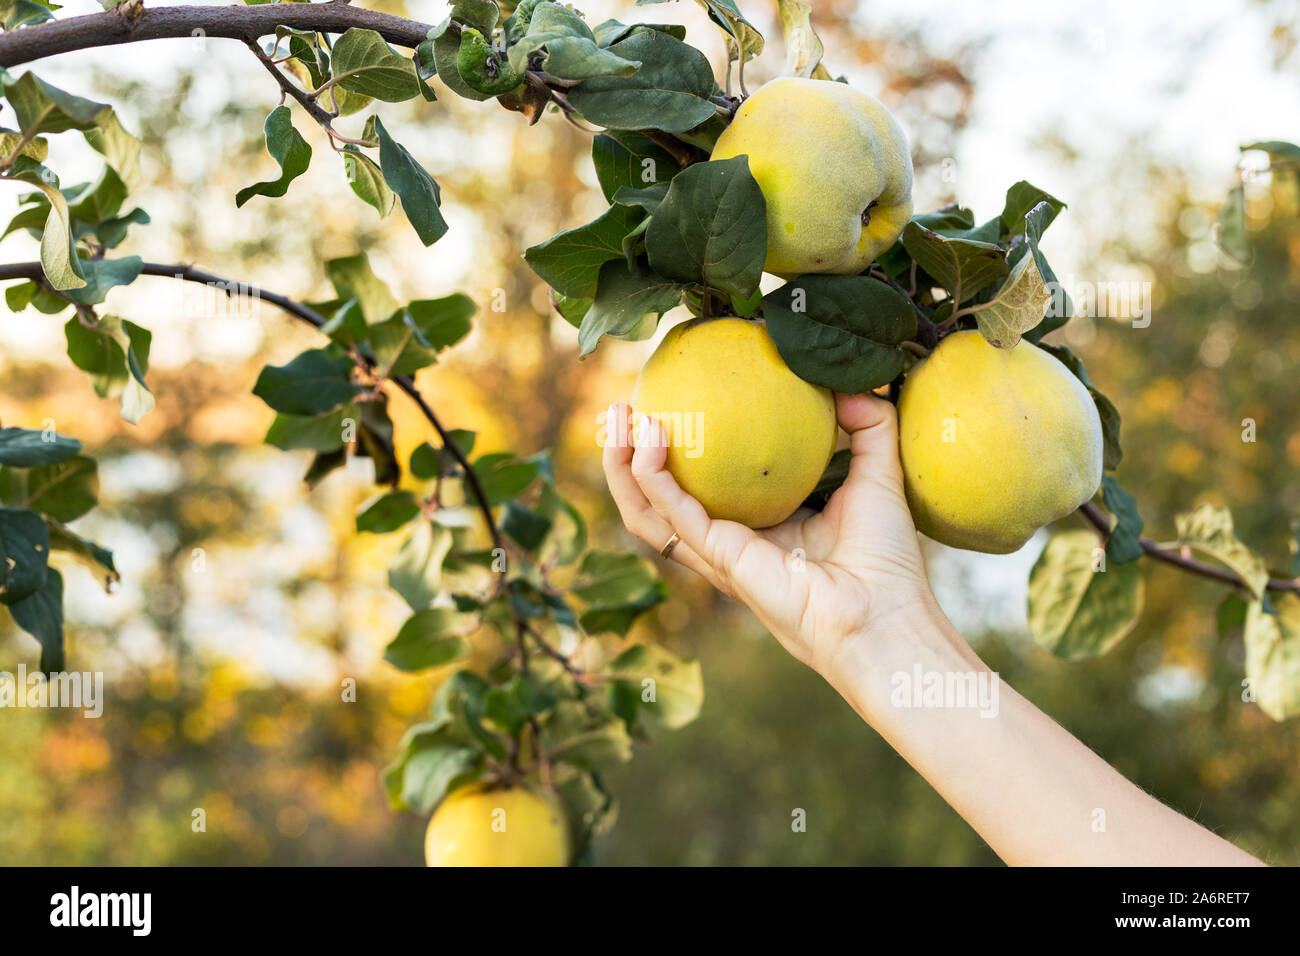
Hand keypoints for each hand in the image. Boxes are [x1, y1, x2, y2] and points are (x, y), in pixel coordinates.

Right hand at [602, 393, 933, 676]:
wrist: (887, 615)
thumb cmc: (887, 561)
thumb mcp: (878, 475)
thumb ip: (869, 426)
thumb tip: (848, 386)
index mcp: (758, 527)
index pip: (700, 488)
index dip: (676, 452)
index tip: (668, 400)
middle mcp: (729, 543)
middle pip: (655, 501)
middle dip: (627, 457)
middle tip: (621, 408)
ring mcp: (719, 555)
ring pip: (645, 513)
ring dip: (620, 467)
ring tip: (615, 418)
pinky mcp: (721, 560)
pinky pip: (672, 515)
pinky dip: (651, 476)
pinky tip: (649, 436)